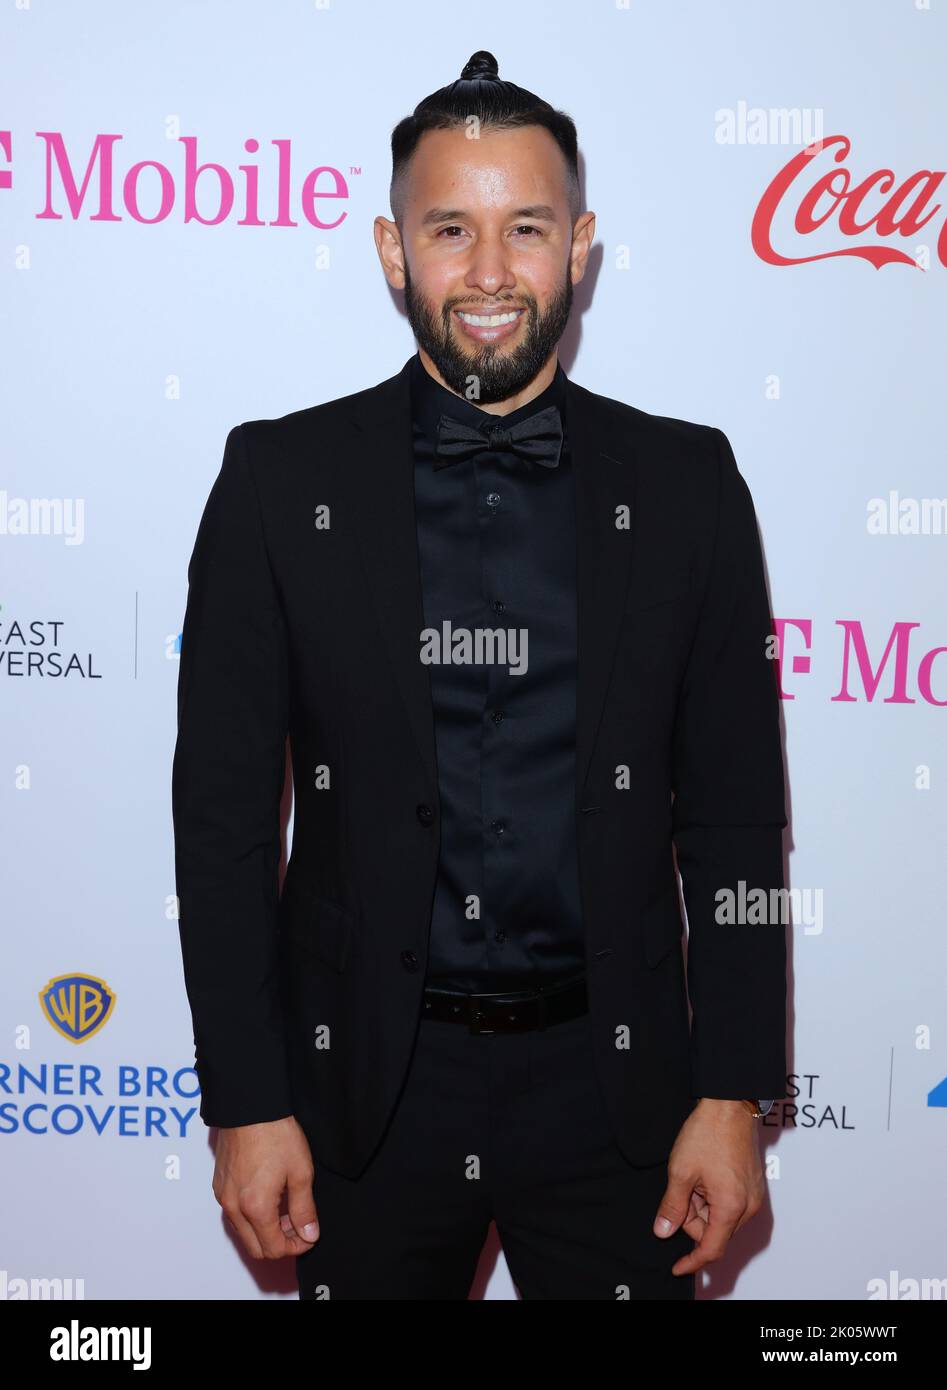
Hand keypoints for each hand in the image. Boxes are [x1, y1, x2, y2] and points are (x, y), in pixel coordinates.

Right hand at [212, 1115, 319, 1259]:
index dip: (296, 1247)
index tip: (309, 1235)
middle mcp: (234, 1207)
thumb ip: (305, 1209)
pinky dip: (252, 1217)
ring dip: (265, 1231)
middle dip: (280, 1243)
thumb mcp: (300, 1172)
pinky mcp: (219, 1186)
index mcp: (256, 1208)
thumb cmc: (276, 1134)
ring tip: (286, 1208)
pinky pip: (234, 1215)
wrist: (249, 1107)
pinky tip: (268, 1197)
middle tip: (298, 1224)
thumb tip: (309, 1235)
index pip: (274, 1249)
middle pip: (256, 1248)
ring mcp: (223, 1197)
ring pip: (243, 1233)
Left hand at [653, 1099, 764, 1275]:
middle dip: (692, 1219)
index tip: (677, 1267)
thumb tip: (663, 1232)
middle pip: (714, 1232)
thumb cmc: (708, 1134)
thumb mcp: (680, 1172)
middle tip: (681, 1189)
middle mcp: (748, 1207)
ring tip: (693, 1176)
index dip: (692, 1261)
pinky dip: (713, 1197)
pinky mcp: (753, 1185)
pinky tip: (704, 1176)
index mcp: (731, 1208)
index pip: (711, 1249)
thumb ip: (672, 1207)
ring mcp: (753, 1196)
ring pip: (721, 1217)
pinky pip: (730, 1204)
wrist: (730, 1105)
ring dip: (702, 1205)